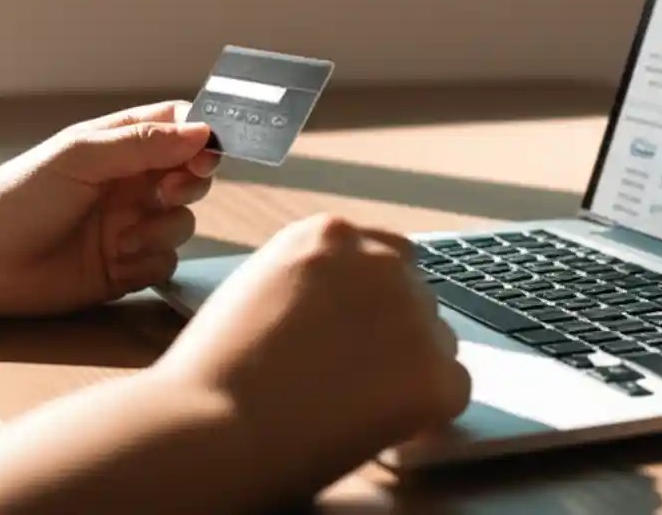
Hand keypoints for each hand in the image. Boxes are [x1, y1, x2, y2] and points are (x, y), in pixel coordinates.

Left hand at [0, 101, 218, 319]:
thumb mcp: (81, 157)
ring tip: (122, 239)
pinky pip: (166, 262)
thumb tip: (204, 132)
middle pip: (192, 175)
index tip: (206, 153)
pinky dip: (148, 261)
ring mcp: (131, 225)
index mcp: (119, 146)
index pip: (179, 129)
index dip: (202, 137)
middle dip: (188, 185)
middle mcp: (131, 183)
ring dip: (162, 230)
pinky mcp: (128, 267)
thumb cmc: (18, 198)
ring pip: (183, 222)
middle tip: (163, 194)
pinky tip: (115, 262)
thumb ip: (144, 143)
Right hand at [154, 215, 470, 501]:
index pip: (385, 255)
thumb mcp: (256, 288)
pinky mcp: (434, 371)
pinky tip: (376, 424)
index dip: (374, 302)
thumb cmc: (211, 374)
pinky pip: (453, 388)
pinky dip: (426, 412)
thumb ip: (309, 282)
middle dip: (394, 334)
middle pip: (416, 296)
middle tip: (351, 378)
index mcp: (329, 234)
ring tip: (350, 405)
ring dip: (410, 370)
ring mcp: (412, 313)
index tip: (358, 332)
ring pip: (438, 342)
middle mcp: (379, 259)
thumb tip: (345, 307)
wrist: (208, 428)